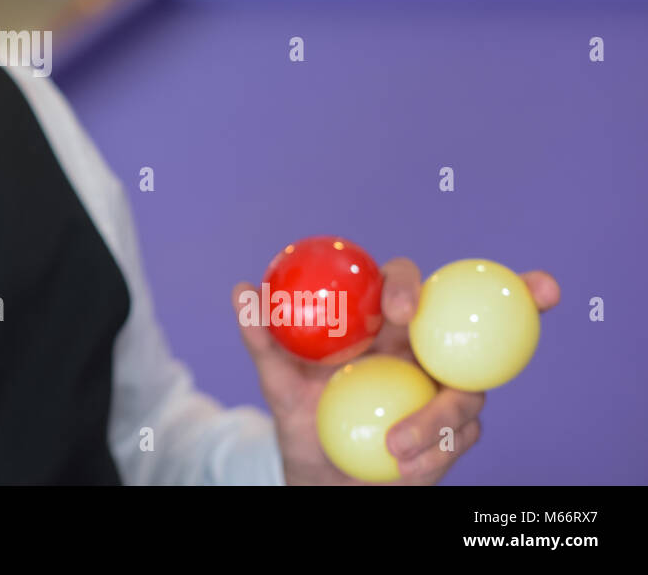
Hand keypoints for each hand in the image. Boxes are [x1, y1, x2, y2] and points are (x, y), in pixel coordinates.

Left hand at [231, 260, 559, 484]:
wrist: (321, 474)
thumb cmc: (302, 413)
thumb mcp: (278, 380)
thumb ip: (262, 338)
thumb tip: (241, 291)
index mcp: (384, 323)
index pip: (403, 285)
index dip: (408, 285)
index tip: (400, 309)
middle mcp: (424, 349)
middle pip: (472, 318)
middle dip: (518, 301)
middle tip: (445, 366)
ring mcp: (447, 388)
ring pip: (469, 391)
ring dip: (439, 420)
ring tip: (395, 448)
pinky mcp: (456, 430)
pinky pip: (461, 437)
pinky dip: (434, 454)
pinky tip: (404, 468)